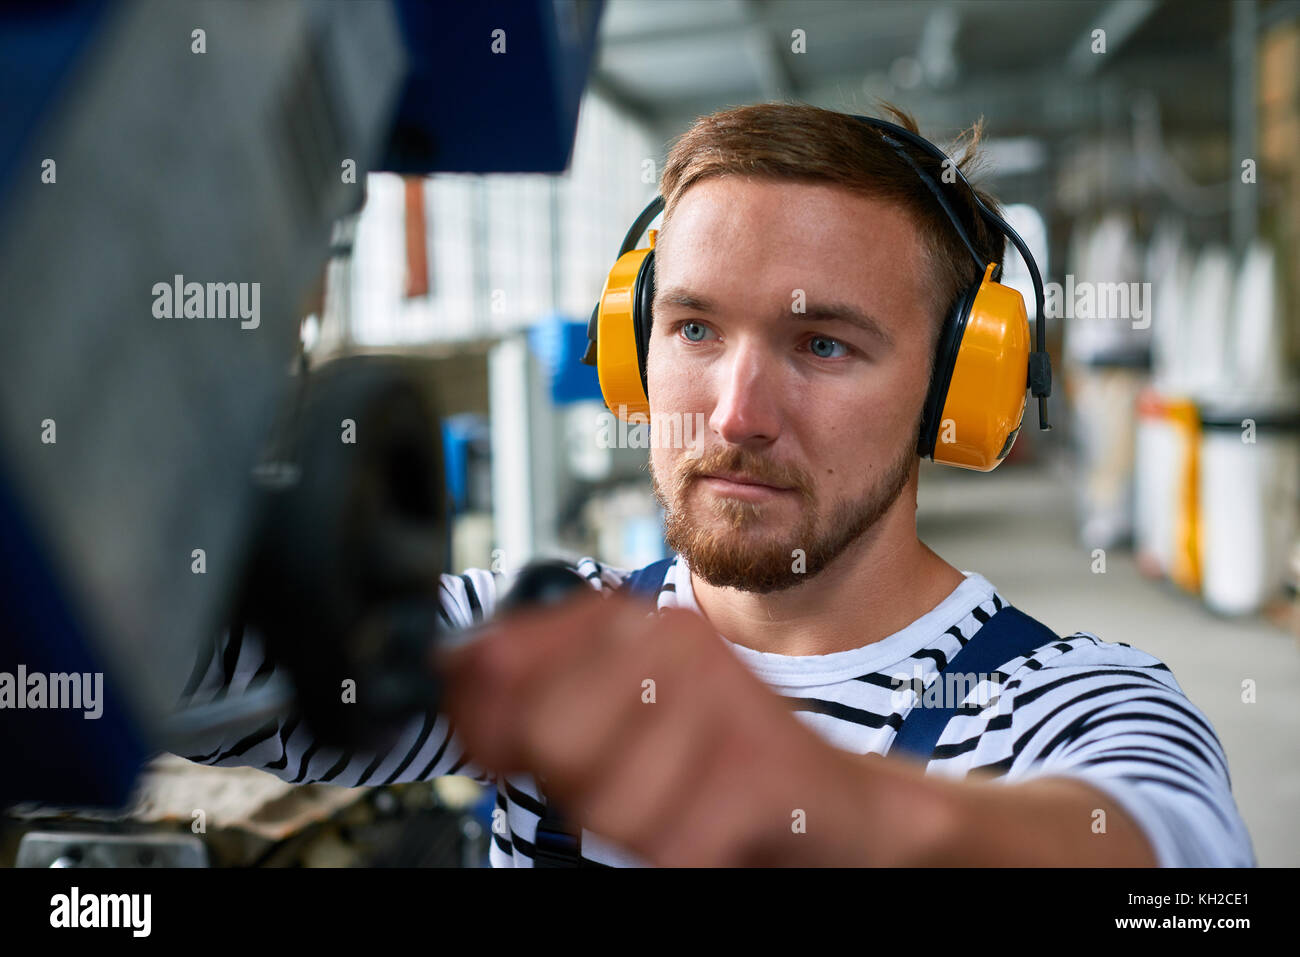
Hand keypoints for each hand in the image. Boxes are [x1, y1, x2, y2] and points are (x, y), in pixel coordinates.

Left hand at [434, 591, 876, 865]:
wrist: (832, 804)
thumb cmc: (717, 758)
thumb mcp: (620, 708)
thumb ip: (537, 688)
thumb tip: (451, 672)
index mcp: (633, 623)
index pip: (504, 654)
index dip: (481, 715)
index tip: (493, 744)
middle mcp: (676, 645)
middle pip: (549, 737)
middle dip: (574, 784)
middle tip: (626, 781)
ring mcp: (721, 702)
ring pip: (606, 806)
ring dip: (636, 828)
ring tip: (680, 802)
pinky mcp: (756, 770)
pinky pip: (667, 845)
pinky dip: (681, 856)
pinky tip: (711, 829)